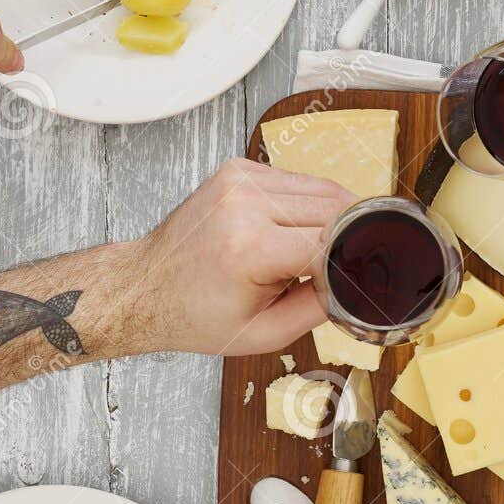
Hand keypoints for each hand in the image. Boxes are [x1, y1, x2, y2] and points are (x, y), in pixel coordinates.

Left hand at [138, 158, 351, 356]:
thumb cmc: (195, 315)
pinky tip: (290, 230)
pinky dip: (306, 205)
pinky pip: (297, 181)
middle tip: (335, 269)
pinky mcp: (238, 169)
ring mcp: (240, 180)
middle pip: (335, 208)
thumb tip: (357, 283)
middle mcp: (245, 203)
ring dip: (331, 219)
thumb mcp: (265, 333)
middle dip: (346, 239)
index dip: (352, 262)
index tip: (356, 279)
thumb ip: (321, 308)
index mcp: (250, 247)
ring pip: (322, 189)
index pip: (333, 242)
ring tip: (309, 252)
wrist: (145, 287)